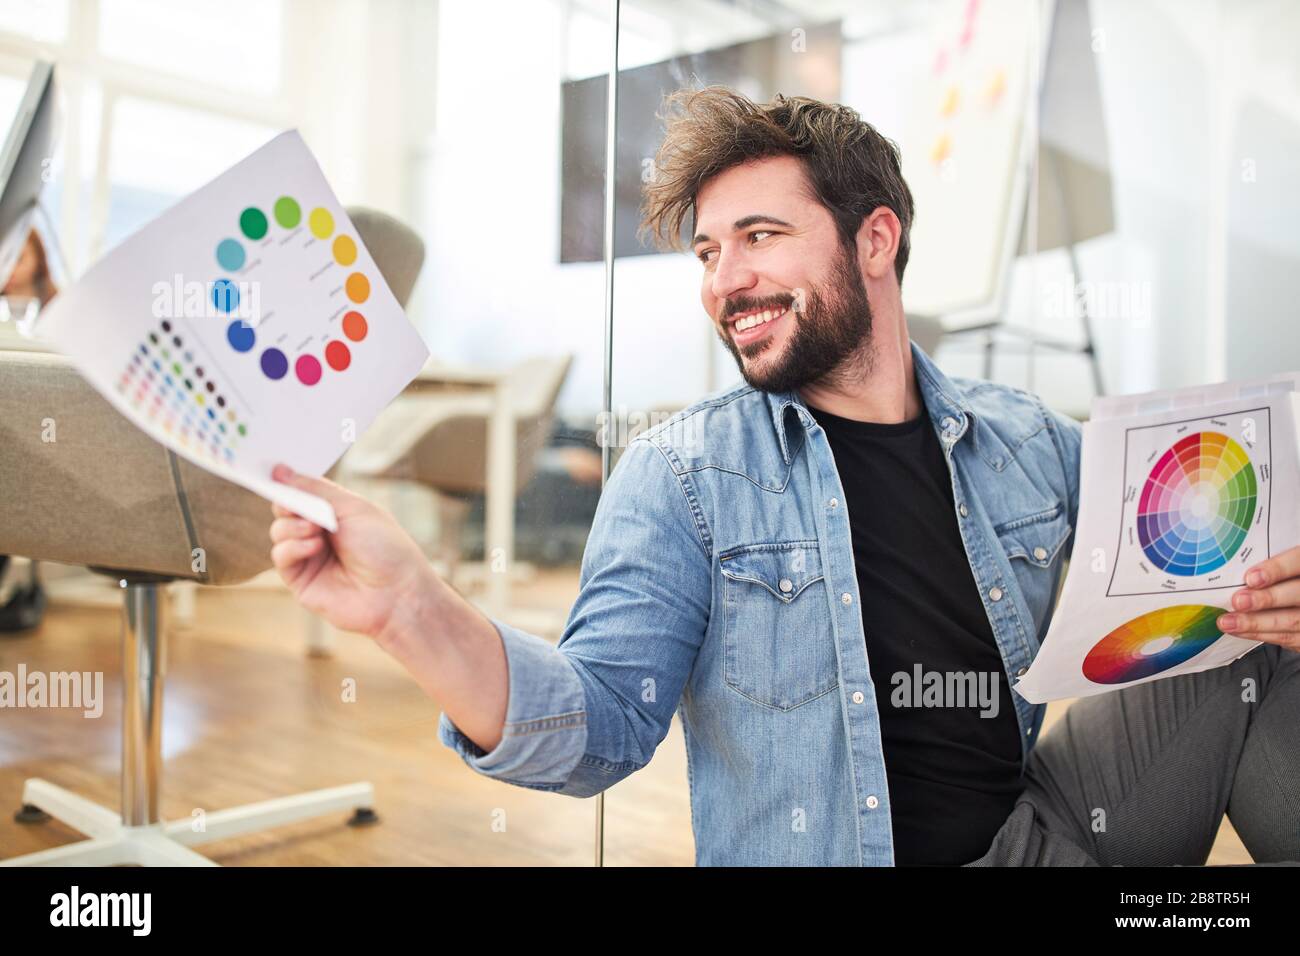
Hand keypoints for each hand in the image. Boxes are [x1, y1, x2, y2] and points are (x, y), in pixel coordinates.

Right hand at [268, 463, 432, 639]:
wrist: (397, 592)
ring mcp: (309, 556)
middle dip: (288, 502)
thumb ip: (316, 490)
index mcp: (337, 512)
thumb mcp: (353, 508)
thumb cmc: (384, 547)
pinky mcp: (301, 580)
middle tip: (299, 505)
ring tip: (315, 529)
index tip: (274, 470)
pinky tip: (315, 547)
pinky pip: (281, 556)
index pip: (303, 491)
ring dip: (292, 526)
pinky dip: (292, 546)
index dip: (289, 481)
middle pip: (285, 509)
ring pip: (279, 531)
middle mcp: (321, 532)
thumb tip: (280, 471)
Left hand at [1217, 545, 1299, 651]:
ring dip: (1256, 622)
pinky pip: (1287, 637)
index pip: (1298, 562)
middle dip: (1266, 599)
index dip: (1277, 569)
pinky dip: (1260, 634)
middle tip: (1238, 601)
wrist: (1295, 596)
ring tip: (1229, 621)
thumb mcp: (1282, 560)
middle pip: (1297, 594)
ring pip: (1292, 620)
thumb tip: (1235, 565)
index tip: (1251, 577)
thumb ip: (1269, 559)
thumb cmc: (1284, 575)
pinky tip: (1239, 630)